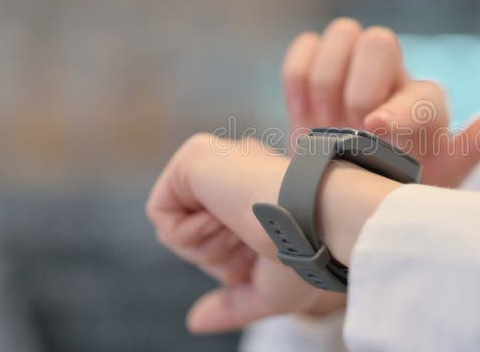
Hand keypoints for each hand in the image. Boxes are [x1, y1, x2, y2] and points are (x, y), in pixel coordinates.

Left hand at [146, 134, 392, 333]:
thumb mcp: (267, 290)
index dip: (234, 264)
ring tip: (242, 228)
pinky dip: (187, 234)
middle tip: (254, 241)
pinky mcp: (192, 157)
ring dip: (208, 247)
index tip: (266, 253)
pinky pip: (160, 214)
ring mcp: (214, 161)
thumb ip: (231, 304)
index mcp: (257, 191)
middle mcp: (234, 172)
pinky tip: (224, 219)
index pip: (220, 242)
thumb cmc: (309, 253)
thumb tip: (194, 322)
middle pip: (196, 237)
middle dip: (219, 257)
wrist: (319, 217)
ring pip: (176, 228)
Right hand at [282, 18, 479, 186]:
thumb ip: (475, 145)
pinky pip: (305, 48)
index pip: (420, 87)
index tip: (375, 133)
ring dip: (327, 81)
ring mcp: (349, 70)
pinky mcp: (311, 72)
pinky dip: (298, 78)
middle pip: (379, 39)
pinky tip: (303, 113)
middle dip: (359, 86)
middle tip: (349, 129)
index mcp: (423, 105)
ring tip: (322, 124)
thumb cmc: (389, 195)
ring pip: (342, 33)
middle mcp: (390, 78)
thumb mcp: (434, 184)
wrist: (334, 202)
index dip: (398, 109)